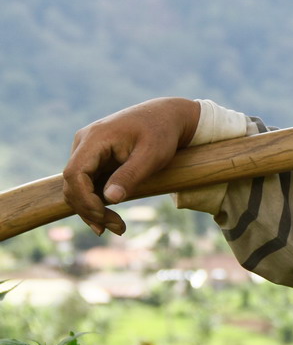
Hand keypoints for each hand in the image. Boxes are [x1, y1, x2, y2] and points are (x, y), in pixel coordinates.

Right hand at [62, 97, 200, 235]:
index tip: (104, 216)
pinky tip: (108, 218)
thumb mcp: (152, 155)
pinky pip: (86, 183)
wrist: (167, 116)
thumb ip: (130, 175)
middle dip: (90, 210)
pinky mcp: (92, 157)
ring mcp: (86, 149)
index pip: (74, 174)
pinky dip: (95, 201)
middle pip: (72, 183)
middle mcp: (84, 142)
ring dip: (92, 209)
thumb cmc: (162, 133)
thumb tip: (110, 198)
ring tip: (117, 227)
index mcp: (95, 138)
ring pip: (77, 186)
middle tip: (118, 228)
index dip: (84, 199)